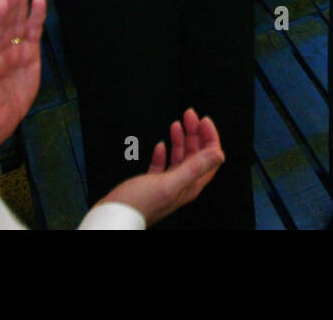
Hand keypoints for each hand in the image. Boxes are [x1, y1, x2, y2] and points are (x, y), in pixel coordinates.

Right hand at [97, 110, 224, 225]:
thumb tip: (218, 155)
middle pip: (195, 155)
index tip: (203, 120)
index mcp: (189, 186)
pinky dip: (164, 153)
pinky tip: (161, 145)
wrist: (113, 218)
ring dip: (180, 140)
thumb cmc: (138, 205)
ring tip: (177, 124)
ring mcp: (166, 185)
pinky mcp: (151, 185)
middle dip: (195, 133)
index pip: (209, 158)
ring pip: (180, 158)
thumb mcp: (169, 183)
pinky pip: (163, 166)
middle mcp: (181, 186)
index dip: (209, 137)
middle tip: (189, 115)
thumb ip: (194, 168)